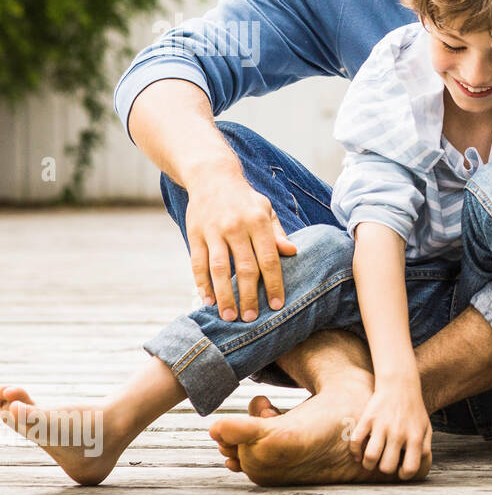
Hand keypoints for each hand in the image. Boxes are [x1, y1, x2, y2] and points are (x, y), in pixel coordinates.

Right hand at [186, 166, 296, 322]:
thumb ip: (278, 234)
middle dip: (249, 296)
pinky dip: (202, 284)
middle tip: (253, 319)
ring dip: (224, 295)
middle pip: (245, 268)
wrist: (212, 176)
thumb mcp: (266, 210)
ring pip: (219, 269)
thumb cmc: (245, 200)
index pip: (269, 259)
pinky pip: (197, 264)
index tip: (277, 305)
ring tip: (229, 316)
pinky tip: (208, 300)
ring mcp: (213, 231)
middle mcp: (236, 227)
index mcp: (258, 222)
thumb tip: (293, 252)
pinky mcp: (194, 234)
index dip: (274, 284)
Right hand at [349, 384, 431, 479]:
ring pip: (370, 457)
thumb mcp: (426, 427)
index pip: (410, 468)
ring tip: (369, 461)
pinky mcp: (368, 418)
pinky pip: (356, 441)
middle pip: (387, 466)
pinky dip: (354, 452)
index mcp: (415, 437)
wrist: (400, 384)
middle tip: (383, 462)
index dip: (403, 475)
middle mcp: (399, 433)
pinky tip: (358, 453)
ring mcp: (382, 425)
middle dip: (383, 469)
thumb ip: (425, 448)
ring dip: (367, 464)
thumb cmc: (414, 410)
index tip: (399, 471)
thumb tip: (414, 468)